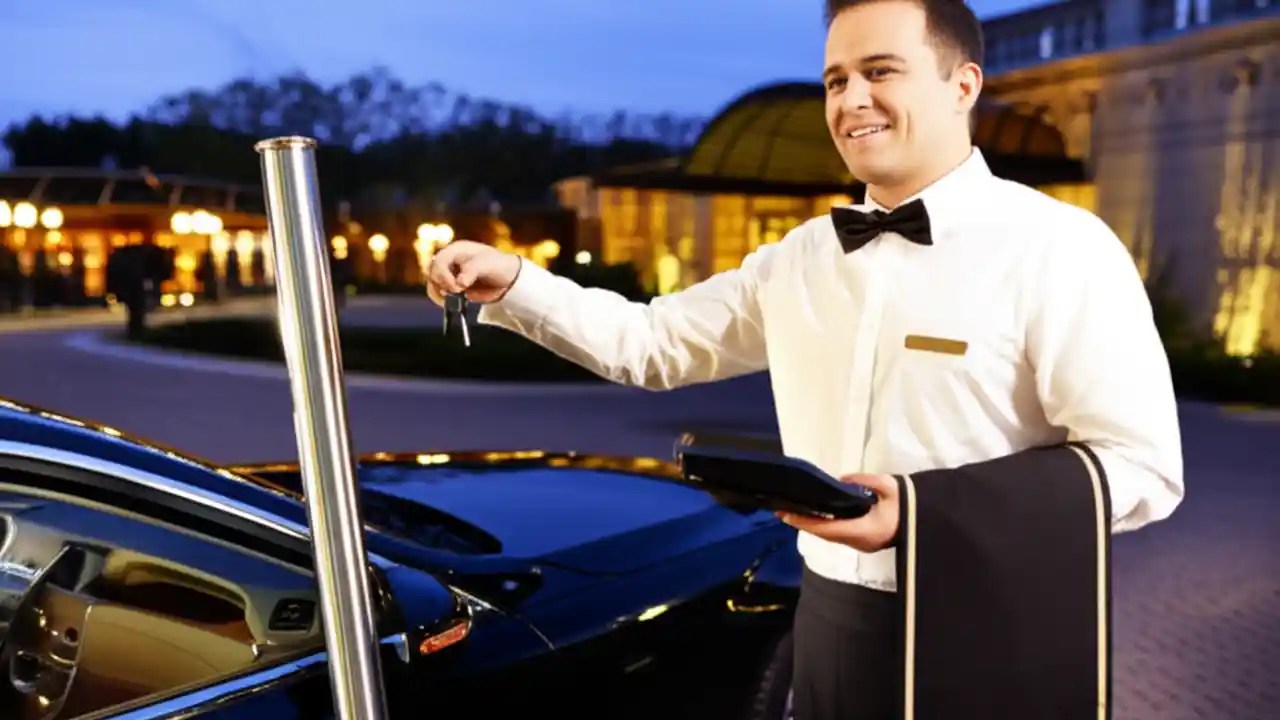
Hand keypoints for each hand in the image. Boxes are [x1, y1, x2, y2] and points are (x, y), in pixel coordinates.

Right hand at [426, 240, 522, 305]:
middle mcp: (449, 261)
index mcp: (455, 250)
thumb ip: (471, 271)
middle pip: (432, 272)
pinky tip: (450, 302)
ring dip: (438, 292)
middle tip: (456, 291)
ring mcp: (449, 274)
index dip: (443, 275)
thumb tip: (459, 284)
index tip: (456, 287)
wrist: (507, 279)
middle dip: (441, 284)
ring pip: (433, 283)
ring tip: (453, 297)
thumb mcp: (486, 264)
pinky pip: (438, 293)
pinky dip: (440, 299)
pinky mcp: (452, 288)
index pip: (439, 261)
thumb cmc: (497, 265)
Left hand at [776, 474, 898, 552]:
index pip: (828, 528)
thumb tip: (842, 481)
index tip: (787, 515)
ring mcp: (862, 544)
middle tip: (781, 510)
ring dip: (812, 525)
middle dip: (803, 523)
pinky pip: (838, 534)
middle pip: (825, 535)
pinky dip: (823, 526)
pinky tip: (815, 516)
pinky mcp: (864, 541)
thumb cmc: (909, 504)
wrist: (926, 521)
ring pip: (830, 536)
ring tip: (793, 512)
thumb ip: (865, 482)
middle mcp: (860, 541)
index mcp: (866, 530)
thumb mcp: (889, 487)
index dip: (806, 522)